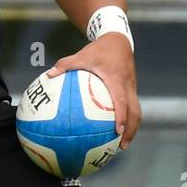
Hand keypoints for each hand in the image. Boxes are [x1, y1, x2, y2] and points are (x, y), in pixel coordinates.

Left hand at [47, 33, 139, 147]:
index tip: (117, 130)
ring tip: (122, 143)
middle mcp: (128, 86)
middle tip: (122, 145)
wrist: (118, 41)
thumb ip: (65, 65)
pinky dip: (128, 118)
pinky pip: (132, 106)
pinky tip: (116, 128)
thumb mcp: (81, 55)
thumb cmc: (98, 50)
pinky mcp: (131, 88)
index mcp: (117, 80)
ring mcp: (132, 88)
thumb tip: (48, 75)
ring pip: (137, 111)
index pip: (122, 102)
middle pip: (136, 112)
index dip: (121, 117)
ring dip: (132, 127)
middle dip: (131, 130)